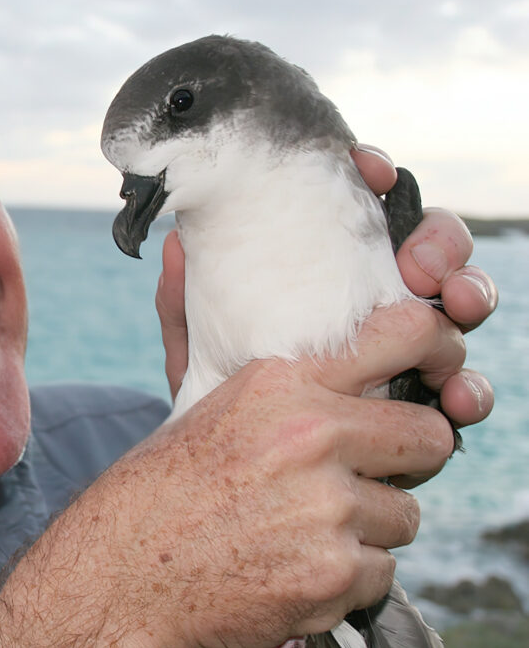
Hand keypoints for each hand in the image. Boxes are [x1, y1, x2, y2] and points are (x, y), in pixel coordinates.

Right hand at [0, 301, 462, 647]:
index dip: (435, 350)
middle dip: (404, 459)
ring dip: (367, 526)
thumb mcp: (188, 396)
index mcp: (279, 382)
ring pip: (406, 512)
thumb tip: (176, 242)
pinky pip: (383, 568)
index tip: (434, 365)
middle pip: (429, 435)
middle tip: (364, 472)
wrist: (121, 576)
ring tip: (306, 526)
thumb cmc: (156, 487)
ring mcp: (327, 505)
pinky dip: (347, 576)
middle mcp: (310, 434)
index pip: (406, 335)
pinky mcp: (334, 570)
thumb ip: (195, 321)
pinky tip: (295, 566)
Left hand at [156, 143, 496, 429]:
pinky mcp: (425, 397)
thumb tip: (175, 246)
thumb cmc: (218, 397)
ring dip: (470, 294)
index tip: (370, 171)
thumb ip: (184, 304)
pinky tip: (459, 399)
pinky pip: (464, 385)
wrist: (235, 476)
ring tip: (457, 305)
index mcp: (323, 269)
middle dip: (437, 240)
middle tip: (422, 260)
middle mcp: (374, 296)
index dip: (374, 176)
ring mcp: (406, 345)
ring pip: (459, 301)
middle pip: (426, 244)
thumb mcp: (194, 350)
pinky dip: (471, 388)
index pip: (358, 207)